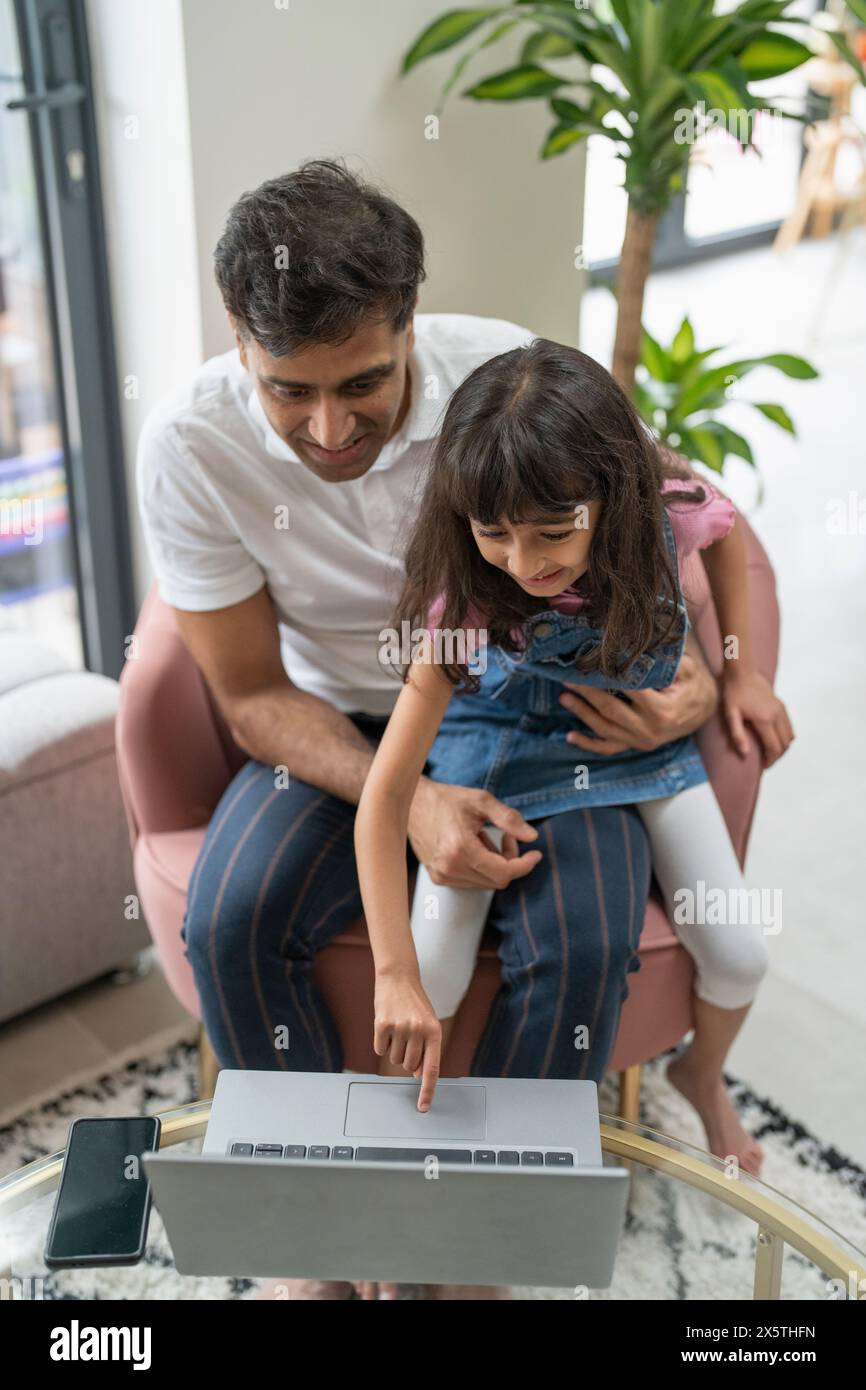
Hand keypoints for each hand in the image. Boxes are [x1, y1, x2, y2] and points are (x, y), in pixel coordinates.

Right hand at [374, 969, 441, 1110]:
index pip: (432, 1068)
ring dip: (394, 1049)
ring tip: (398, 1028)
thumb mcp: (428, 1024)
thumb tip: (418, 1074)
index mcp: (434, 1032)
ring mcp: (400, 1028)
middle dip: (407, 1057)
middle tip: (407, 1037)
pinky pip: (380, 1050)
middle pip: (409, 1065)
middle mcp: (418, 1030)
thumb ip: (426, 1049)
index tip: (423, 1106)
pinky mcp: (382, 1025)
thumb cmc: (414, 1004)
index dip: (428, 1090)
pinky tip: (386, 1026)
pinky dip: (382, 1043)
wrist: (398, 977)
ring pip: (394, 1059)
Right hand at [407, 780, 541, 888]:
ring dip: (495, 864)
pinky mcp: (438, 877)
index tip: (536, 854)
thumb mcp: (481, 801)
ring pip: (485, 883)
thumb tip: (532, 837)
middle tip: (507, 836)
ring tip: (485, 838)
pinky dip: (481, 867)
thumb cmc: (446, 799)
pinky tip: (474, 847)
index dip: (524, 865)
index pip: (503, 873)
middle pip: (497, 880)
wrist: (412, 803)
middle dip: (510, 861)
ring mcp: (441, 875)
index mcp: (460, 848)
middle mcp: (449, 867)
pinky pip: (471, 881)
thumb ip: (509, 819)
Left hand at [559, 649, 718, 755]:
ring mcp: (641, 741)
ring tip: (564, 697)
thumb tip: (638, 645)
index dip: (608, 677)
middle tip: (568, 678)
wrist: (704, 709)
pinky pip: (609, 748)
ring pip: (605, 729)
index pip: (629, 691)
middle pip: (611, 710)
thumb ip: (665, 660)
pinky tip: (570, 736)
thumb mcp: (686, 668)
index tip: (590, 664)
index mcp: (662, 710)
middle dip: (587, 693)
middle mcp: (649, 730)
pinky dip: (588, 744)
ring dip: (582, 713)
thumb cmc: (692, 683)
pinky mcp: (635, 746)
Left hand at [721, 666, 793, 765]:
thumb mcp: (730, 715)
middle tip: (766, 761)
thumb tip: (745, 754)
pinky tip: (774, 738)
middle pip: (785, 744)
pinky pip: (789, 726)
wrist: (742, 672)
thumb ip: (737, 735)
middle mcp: (777, 715)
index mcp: (765, 720)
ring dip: (782, 747)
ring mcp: (781, 710)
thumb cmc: (733, 692)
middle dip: (777, 756)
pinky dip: (785, 736)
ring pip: (790, 736)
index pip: (774, 748)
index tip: (763, 766)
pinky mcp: (781, 705)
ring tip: (770, 752)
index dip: (770, 760)